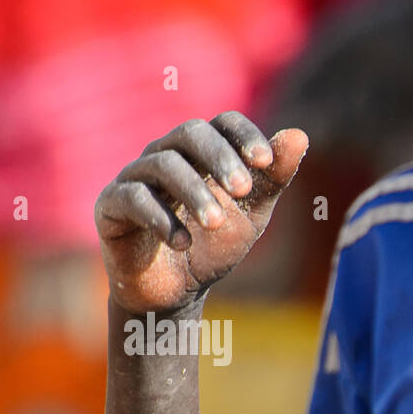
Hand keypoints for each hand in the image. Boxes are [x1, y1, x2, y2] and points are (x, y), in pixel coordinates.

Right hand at [94, 113, 306, 312]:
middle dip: (219, 158)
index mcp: (204, 152)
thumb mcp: (252, 214)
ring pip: (163, 165)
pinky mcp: (111, 204)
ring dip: (194, 193)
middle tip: (242, 190)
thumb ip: (274, 178)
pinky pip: (133, 199)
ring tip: (216, 224)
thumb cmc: (215, 245)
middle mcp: (167, 154)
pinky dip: (161, 220)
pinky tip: (183, 243)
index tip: (265, 161)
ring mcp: (136, 176)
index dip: (244, 135)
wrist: (177, 291)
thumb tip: (301, 135)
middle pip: (190, 133)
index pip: (223, 122)